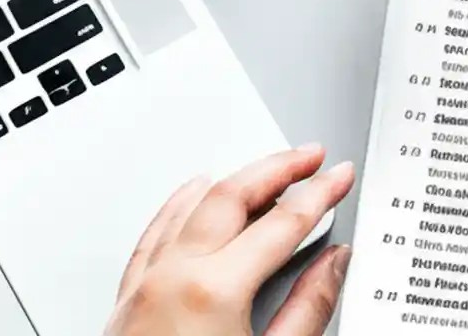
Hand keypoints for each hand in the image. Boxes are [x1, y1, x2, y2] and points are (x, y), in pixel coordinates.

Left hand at [105, 144, 355, 335]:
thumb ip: (308, 310)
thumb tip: (334, 264)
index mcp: (214, 292)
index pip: (283, 223)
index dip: (319, 194)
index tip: (340, 176)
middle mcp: (174, 277)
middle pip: (233, 196)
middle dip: (277, 168)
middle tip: (310, 157)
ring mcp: (145, 285)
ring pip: (192, 204)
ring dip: (233, 179)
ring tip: (265, 169)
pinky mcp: (128, 300)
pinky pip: (158, 231)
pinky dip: (182, 204)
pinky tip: (193, 193)